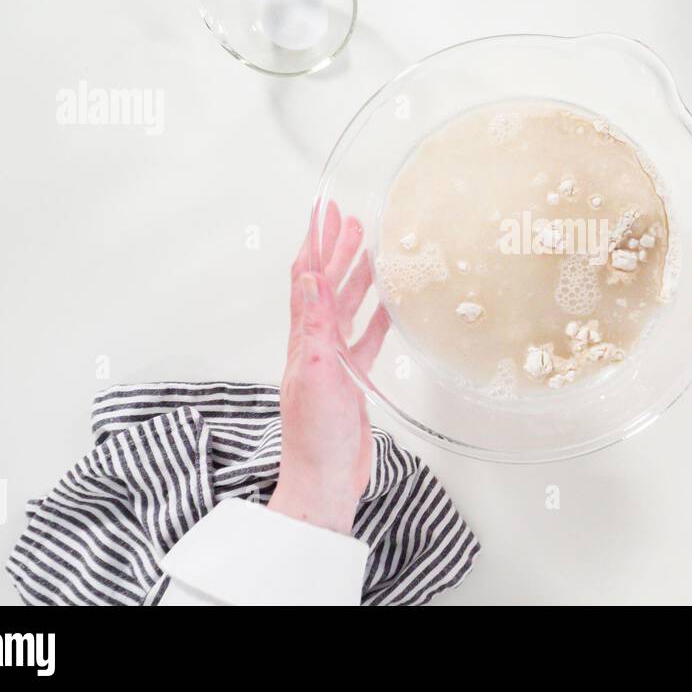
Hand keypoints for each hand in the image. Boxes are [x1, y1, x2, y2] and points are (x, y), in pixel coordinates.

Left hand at [267, 202, 389, 534]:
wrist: (324, 480)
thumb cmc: (317, 436)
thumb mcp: (318, 372)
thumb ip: (315, 324)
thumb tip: (310, 275)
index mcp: (303, 339)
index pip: (307, 278)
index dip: (315, 242)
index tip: (324, 210)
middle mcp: (315, 344)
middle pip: (326, 285)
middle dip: (335, 249)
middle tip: (350, 219)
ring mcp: (333, 361)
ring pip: (346, 307)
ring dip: (355, 276)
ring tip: (368, 247)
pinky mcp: (352, 379)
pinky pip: (366, 338)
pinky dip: (376, 317)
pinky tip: (388, 304)